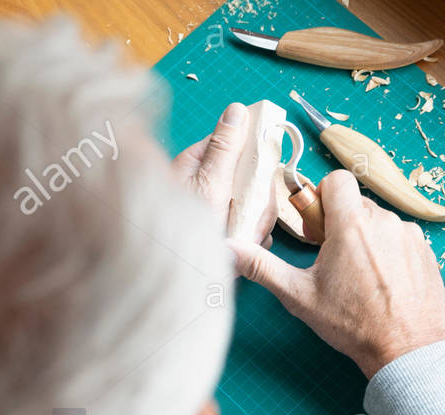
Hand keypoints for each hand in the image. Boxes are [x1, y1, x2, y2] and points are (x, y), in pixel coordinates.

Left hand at [171, 102, 274, 245]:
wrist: (179, 274)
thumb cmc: (182, 231)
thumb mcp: (208, 184)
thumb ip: (225, 148)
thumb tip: (236, 110)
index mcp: (196, 164)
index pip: (234, 144)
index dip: (254, 155)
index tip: (265, 170)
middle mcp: (206, 183)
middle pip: (248, 175)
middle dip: (258, 197)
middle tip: (252, 217)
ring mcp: (216, 208)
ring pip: (253, 203)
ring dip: (257, 220)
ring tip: (246, 237)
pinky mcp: (225, 232)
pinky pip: (251, 227)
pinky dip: (254, 236)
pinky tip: (249, 245)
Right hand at [228, 171, 444, 377]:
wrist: (405, 350)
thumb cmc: (352, 324)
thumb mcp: (299, 296)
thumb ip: (261, 267)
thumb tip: (227, 249)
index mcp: (351, 224)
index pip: (336, 180)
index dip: (323, 199)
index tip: (318, 230)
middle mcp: (384, 222)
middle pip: (356, 204)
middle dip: (342, 224)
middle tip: (334, 261)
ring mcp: (410, 235)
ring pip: (380, 222)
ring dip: (367, 240)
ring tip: (360, 277)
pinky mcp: (426, 251)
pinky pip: (402, 239)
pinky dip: (390, 253)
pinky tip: (383, 283)